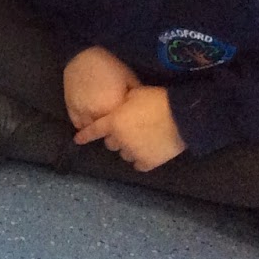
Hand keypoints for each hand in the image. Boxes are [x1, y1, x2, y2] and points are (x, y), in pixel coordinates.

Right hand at [63, 46, 139, 130]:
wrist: (84, 56)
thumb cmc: (109, 66)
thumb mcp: (129, 78)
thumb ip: (136, 95)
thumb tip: (142, 107)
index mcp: (115, 107)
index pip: (122, 127)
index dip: (125, 129)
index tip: (127, 129)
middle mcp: (98, 113)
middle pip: (105, 130)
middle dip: (111, 130)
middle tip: (115, 128)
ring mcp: (83, 111)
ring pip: (90, 128)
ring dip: (95, 128)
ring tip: (101, 125)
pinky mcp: (71, 107)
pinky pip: (77, 123)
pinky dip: (83, 124)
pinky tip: (89, 121)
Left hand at [72, 85, 186, 171]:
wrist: (181, 117)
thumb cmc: (158, 100)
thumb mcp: (135, 93)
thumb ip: (123, 102)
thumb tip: (121, 104)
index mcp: (113, 122)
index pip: (93, 130)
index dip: (84, 135)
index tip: (77, 140)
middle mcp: (120, 140)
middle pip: (110, 144)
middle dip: (116, 138)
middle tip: (128, 131)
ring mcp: (134, 153)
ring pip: (124, 155)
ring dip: (129, 148)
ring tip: (141, 140)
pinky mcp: (148, 162)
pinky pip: (139, 165)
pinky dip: (141, 159)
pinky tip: (148, 152)